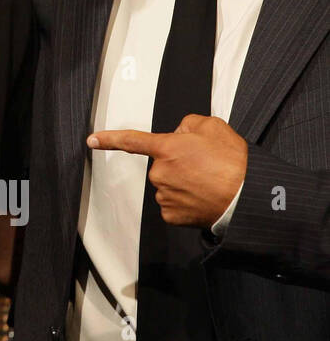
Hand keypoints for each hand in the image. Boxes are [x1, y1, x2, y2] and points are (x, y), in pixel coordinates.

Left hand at [88, 114, 247, 226]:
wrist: (248, 198)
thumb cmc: (233, 162)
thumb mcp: (213, 127)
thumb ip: (189, 124)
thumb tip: (180, 134)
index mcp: (166, 148)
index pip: (131, 141)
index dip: (109, 139)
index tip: (93, 140)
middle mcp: (160, 173)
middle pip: (163, 165)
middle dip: (178, 163)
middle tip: (205, 166)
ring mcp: (164, 195)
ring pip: (168, 185)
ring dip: (183, 183)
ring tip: (209, 182)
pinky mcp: (171, 215)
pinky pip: (173, 204)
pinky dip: (186, 202)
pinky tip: (203, 198)